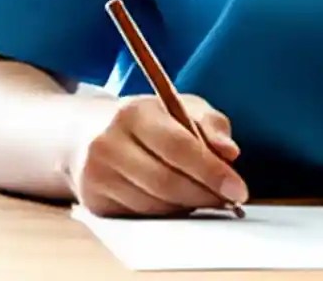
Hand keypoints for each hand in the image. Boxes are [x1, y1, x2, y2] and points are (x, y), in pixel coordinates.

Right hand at [68, 94, 248, 216]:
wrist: (84, 133)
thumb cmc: (145, 120)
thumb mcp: (179, 107)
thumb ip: (211, 123)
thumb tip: (230, 152)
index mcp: (134, 112)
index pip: (178, 146)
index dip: (211, 171)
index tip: (238, 189)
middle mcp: (108, 142)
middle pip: (166, 181)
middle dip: (204, 195)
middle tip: (228, 201)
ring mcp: (97, 174)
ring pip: (155, 204)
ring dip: (187, 206)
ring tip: (203, 196)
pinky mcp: (94, 200)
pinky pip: (141, 216)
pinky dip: (166, 213)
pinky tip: (175, 200)